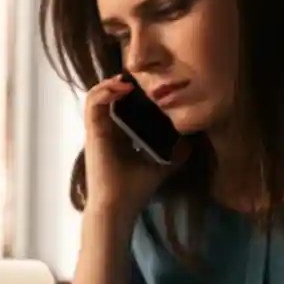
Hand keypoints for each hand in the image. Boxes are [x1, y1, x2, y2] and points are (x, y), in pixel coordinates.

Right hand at [81, 74, 189, 218]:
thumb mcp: (161, 166)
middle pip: (107, 98)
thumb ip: (174, 155)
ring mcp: (97, 131)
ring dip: (110, 84)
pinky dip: (104, 92)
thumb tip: (191, 142)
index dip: (129, 93)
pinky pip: (92, 104)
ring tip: (127, 79)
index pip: (120, 107)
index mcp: (119, 137)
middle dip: (120, 83)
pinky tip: (121, 88)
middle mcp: (106, 131)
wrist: (118, 207)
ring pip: (96, 96)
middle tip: (137, 76)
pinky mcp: (93, 133)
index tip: (148, 85)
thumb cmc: (134, 190)